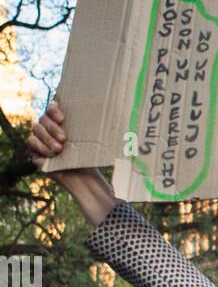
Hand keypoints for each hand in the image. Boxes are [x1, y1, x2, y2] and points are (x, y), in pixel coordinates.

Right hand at [26, 99, 116, 225]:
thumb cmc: (91, 158)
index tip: (62, 117)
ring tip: (59, 149)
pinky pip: (31, 143)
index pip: (52, 107)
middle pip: (42, 118)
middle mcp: (50, 129)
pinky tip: (52, 154)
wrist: (86, 179)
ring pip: (36, 129)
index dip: (53, 109)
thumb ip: (96, 127)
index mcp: (62, 122)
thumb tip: (117, 115)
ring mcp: (41, 140)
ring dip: (47, 138)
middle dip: (52, 128)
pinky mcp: (36, 152)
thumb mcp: (93, 141)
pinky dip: (41, 147)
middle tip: (64, 139)